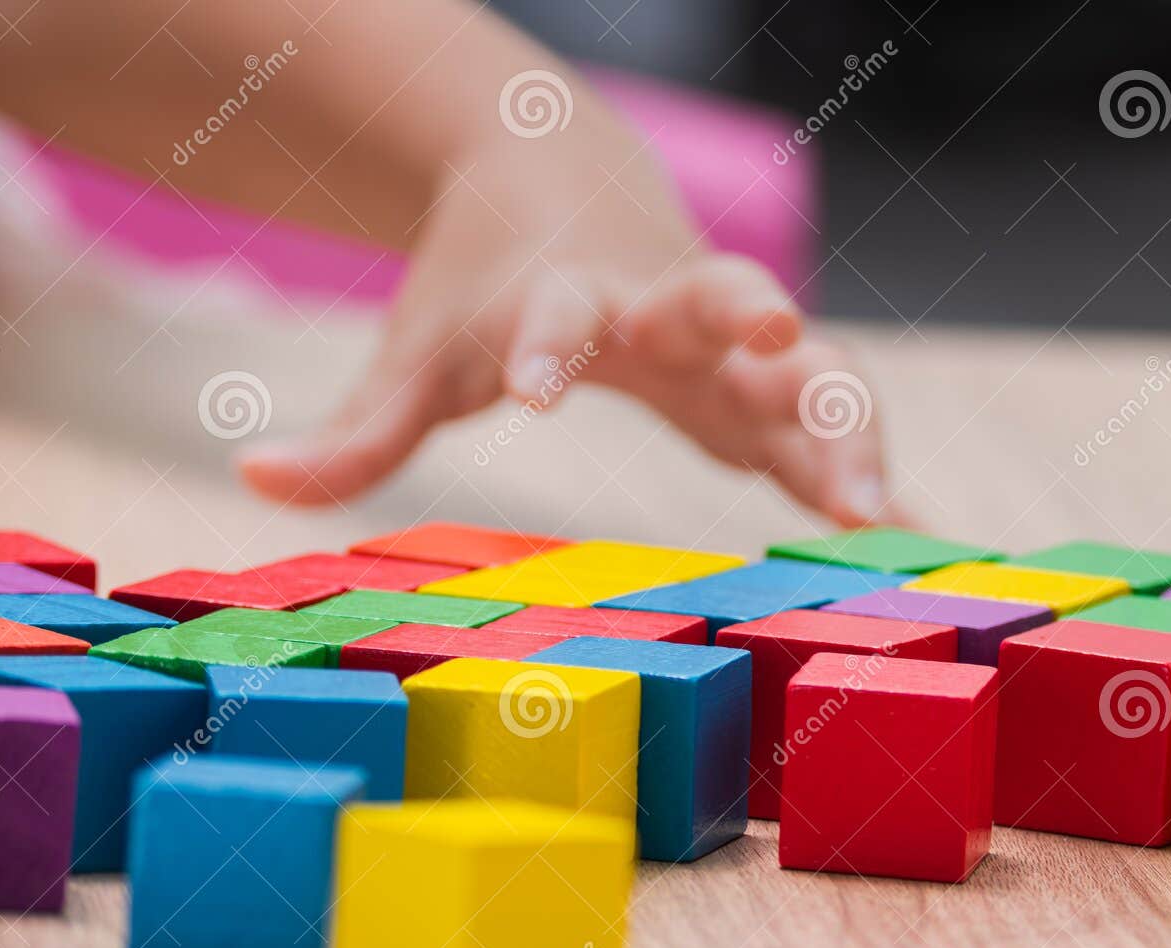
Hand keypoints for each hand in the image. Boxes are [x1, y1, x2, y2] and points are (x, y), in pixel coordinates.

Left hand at [238, 122, 891, 527]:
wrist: (568, 183)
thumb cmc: (488, 283)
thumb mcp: (421, 352)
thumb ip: (358, 429)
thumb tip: (254, 482)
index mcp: (566, 295)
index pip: (556, 313)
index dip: (547, 345)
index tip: (535, 387)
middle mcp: (661, 306)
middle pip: (717, 299)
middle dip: (752, 326)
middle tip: (775, 351)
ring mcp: (728, 341)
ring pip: (806, 365)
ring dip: (843, 425)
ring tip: (879, 512)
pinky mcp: (766, 379)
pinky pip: (831, 423)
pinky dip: (871, 472)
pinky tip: (916, 540)